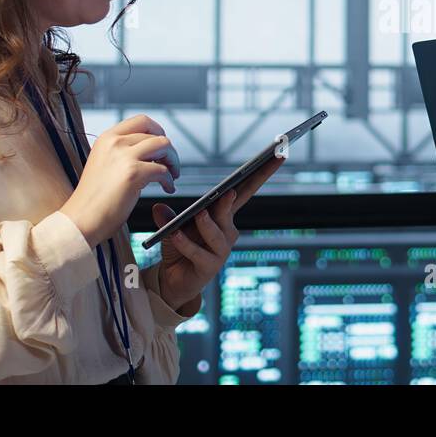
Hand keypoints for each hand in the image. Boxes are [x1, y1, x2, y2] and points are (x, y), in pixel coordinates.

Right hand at [61, 114, 180, 245]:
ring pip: (164, 145)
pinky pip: (163, 170)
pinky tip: (167, 188)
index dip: (158, 131)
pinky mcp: (134, 173)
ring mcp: (124, 156)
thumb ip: (123, 152)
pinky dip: (169, 180)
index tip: (162, 146)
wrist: (82, 219)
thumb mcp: (104, 163)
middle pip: (156, 134)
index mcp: (106, 138)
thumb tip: (151, 149)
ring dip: (173, 161)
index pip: (141, 121)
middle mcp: (114, 142)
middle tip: (170, 165)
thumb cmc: (94, 199)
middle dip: (168, 150)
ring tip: (171, 176)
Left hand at [152, 153, 284, 313]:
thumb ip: (169, 217)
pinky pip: (198, 252)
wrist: (172, 280)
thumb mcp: (173, 227)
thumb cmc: (179, 249)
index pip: (245, 190)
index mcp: (224, 216)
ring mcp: (221, 250)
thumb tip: (158, 207)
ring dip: (206, 223)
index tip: (276, 156)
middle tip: (229, 191)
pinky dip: (185, 243)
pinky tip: (175, 234)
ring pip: (216, 232)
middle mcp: (227, 231)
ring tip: (198, 214)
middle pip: (231, 210)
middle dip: (231, 199)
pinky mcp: (210, 267)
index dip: (261, 174)